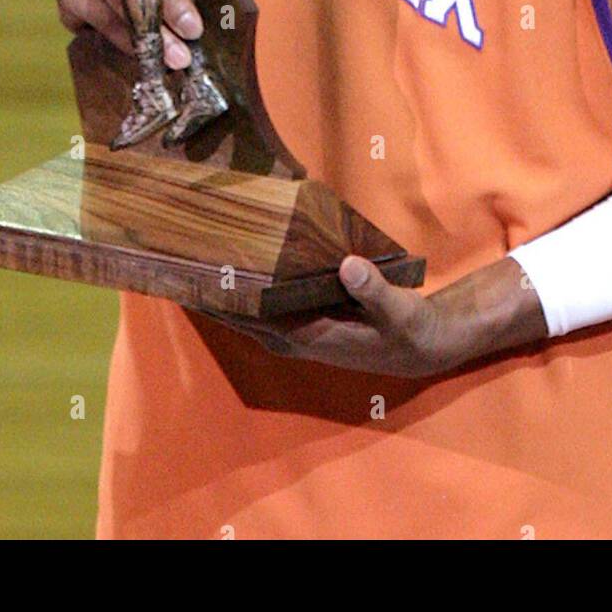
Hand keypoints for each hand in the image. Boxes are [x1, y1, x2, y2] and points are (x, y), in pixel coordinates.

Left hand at [206, 256, 548, 376]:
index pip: (258, 319)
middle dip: (216, 298)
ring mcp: (305, 333)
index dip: (227, 304)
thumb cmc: (411, 330)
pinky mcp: (313, 324)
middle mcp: (302, 339)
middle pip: (246, 318)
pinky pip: (272, 310)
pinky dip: (252, 296)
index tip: (198, 284)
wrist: (427, 345)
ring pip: (255, 315)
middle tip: (184, 268)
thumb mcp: (399, 309)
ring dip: (230, 298)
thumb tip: (348, 266)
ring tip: (201, 269)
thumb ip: (374, 290)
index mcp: (314, 337)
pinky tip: (243, 275)